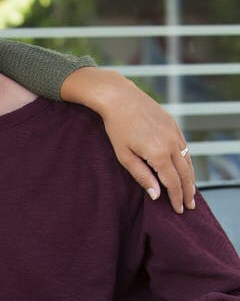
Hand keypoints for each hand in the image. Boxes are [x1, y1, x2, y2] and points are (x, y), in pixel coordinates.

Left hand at [61, 67, 194, 212]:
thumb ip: (141, 176)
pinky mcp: (174, 125)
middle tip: (190, 206)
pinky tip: (184, 168)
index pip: (172, 182)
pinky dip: (187, 161)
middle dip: (188, 192)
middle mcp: (171, 144)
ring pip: (188, 161)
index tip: (178, 210)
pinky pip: (185, 147)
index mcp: (158, 154)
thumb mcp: (123, 155)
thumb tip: (157, 195)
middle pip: (185, 174)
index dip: (176, 198)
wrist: (120, 98)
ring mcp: (175, 133)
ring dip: (190, 178)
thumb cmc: (117, 127)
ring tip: (190, 191)